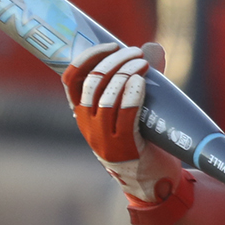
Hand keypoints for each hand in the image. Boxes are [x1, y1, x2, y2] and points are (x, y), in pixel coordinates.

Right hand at [63, 41, 181, 201]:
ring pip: (107, 98)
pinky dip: (132, 95)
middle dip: (113, 61)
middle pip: (92, 83)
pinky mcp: (123, 148)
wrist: (152, 180)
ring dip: (125, 74)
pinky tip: (141, 82)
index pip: (71, 79)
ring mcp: (103, 138)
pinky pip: (124, 116)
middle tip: (134, 52)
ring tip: (142, 63)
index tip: (109, 43)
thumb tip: (151, 47)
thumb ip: (140, 77)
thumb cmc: (143, 139)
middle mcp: (88, 125)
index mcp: (83, 113)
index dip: (87, 57)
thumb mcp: (134, 107)